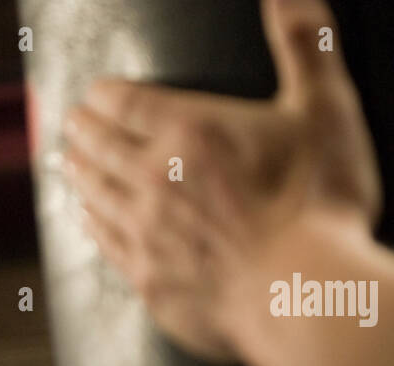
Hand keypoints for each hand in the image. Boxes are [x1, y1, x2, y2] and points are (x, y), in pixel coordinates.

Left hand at [62, 0, 381, 361]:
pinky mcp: (149, 281)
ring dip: (79, 176)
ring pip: (97, 196)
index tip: (93, 93)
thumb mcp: (324, 107)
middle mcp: (154, 181)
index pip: (128, 103)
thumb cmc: (319, 202)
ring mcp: (146, 235)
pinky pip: (107, 246)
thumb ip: (304, 42)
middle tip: (69, 124)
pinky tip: (89, 221)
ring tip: (68, 165)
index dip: (106, 95)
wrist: (302, 295)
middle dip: (83, 132)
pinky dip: (93, 226)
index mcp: (190, 131)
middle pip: (102, 149)